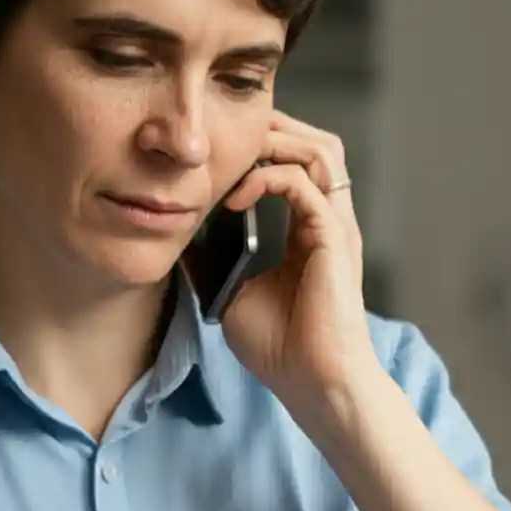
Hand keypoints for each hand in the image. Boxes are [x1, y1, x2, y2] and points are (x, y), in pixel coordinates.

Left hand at [220, 110, 380, 432]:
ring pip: (320, 150)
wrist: (313, 383)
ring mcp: (334, 226)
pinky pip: (305, 183)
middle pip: (316, 143)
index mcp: (309, 230)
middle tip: (228, 133)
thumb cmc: (280, 349)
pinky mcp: (332, 237)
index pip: (296, 165)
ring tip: (235, 154)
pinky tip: (236, 197)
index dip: (262, 147)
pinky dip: (269, 177)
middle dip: (274, 126)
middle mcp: (327, 221)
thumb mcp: (232, 296)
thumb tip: (176, 239)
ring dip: (276, 141)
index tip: (218, 152)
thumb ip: (214, 263)